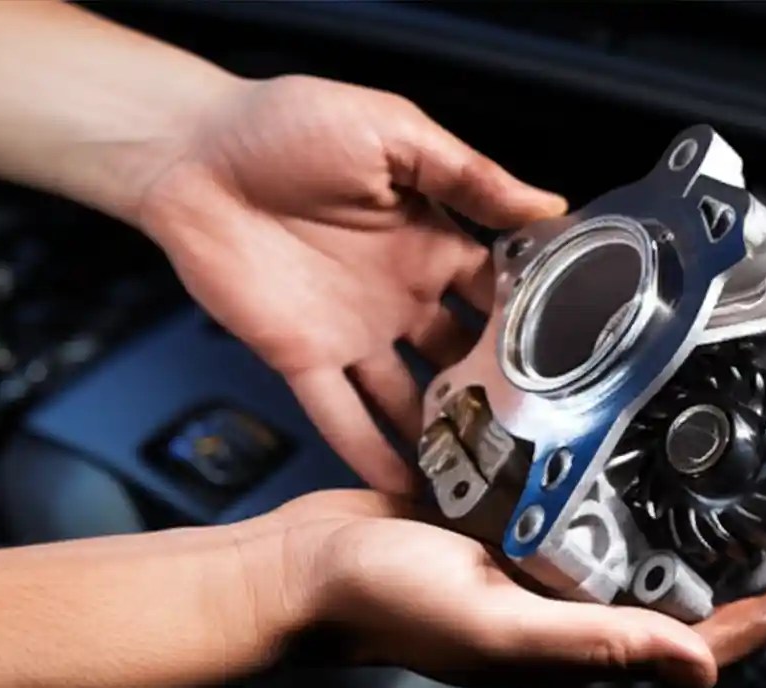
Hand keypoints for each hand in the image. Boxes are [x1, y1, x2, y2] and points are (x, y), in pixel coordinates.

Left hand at [135, 76, 566, 493]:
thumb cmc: (287, 125)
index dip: (532, 324)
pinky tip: (405, 485)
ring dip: (443, 435)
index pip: (497, 293)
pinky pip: (341, 415)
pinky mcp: (302, 357)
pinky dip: (370, 451)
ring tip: (484, 478)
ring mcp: (354, 333)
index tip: (573, 360)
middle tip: (536, 436)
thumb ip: (468, 176)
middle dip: (497, 396)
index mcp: (430, 242)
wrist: (192, 154)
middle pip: (463, 359)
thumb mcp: (393, 134)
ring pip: (410, 399)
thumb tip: (547, 205)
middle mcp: (401, 296)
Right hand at [257, 490, 765, 687]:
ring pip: (634, 540)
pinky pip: (580, 500)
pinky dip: (618, 480)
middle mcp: (568, 600)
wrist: (311, 561)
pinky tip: (640, 443)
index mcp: (575, 637)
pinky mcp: (509, 516)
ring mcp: (539, 558)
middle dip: (744, 571)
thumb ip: (592, 642)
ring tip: (740, 481)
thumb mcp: (495, 627)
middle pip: (679, 590)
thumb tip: (698, 664)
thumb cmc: (386, 605)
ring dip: (688, 519)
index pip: (695, 640)